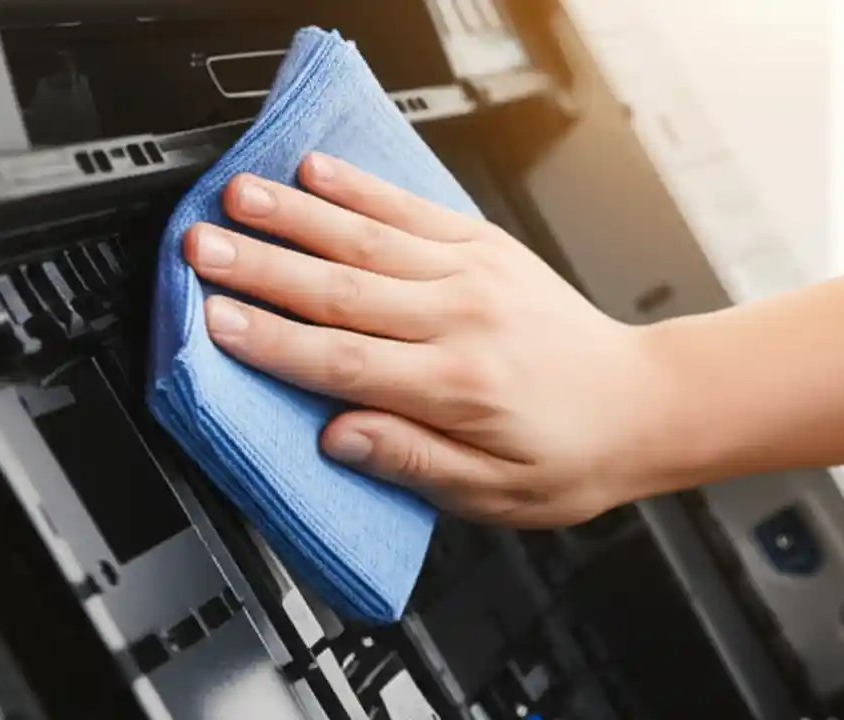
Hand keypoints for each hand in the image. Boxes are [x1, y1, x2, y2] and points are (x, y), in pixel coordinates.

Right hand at [184, 153, 688, 526]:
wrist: (642, 401)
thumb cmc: (571, 453)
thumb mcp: (495, 494)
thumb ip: (414, 461)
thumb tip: (338, 438)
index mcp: (457, 386)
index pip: (345, 360)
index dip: (273, 342)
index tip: (216, 322)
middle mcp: (460, 319)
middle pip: (341, 289)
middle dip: (263, 266)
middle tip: (201, 247)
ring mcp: (472, 274)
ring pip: (368, 239)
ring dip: (297, 215)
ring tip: (239, 195)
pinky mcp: (484, 247)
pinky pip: (414, 210)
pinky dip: (363, 188)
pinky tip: (319, 171)